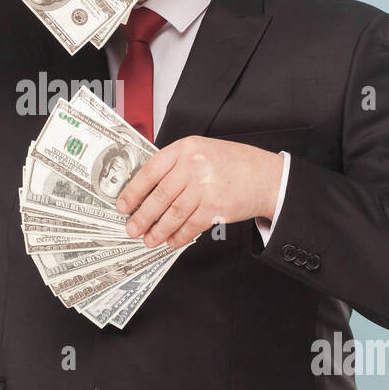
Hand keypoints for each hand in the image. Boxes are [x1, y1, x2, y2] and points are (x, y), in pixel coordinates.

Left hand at [114, 137, 283, 248]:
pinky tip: (171, 241)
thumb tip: (146, 190)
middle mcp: (193, 165)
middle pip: (159, 195)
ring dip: (157, 230)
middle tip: (132, 228)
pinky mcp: (215, 207)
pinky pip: (190, 226)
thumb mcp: (201, 152)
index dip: (133, 190)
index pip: (150, 170)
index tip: (123, 205)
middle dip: (142, 216)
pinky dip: (178, 236)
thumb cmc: (232, 164)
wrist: (265, 176)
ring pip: (172, 213)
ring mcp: (205, 187)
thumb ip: (176, 165)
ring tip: (149, 239)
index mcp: (186, 148)